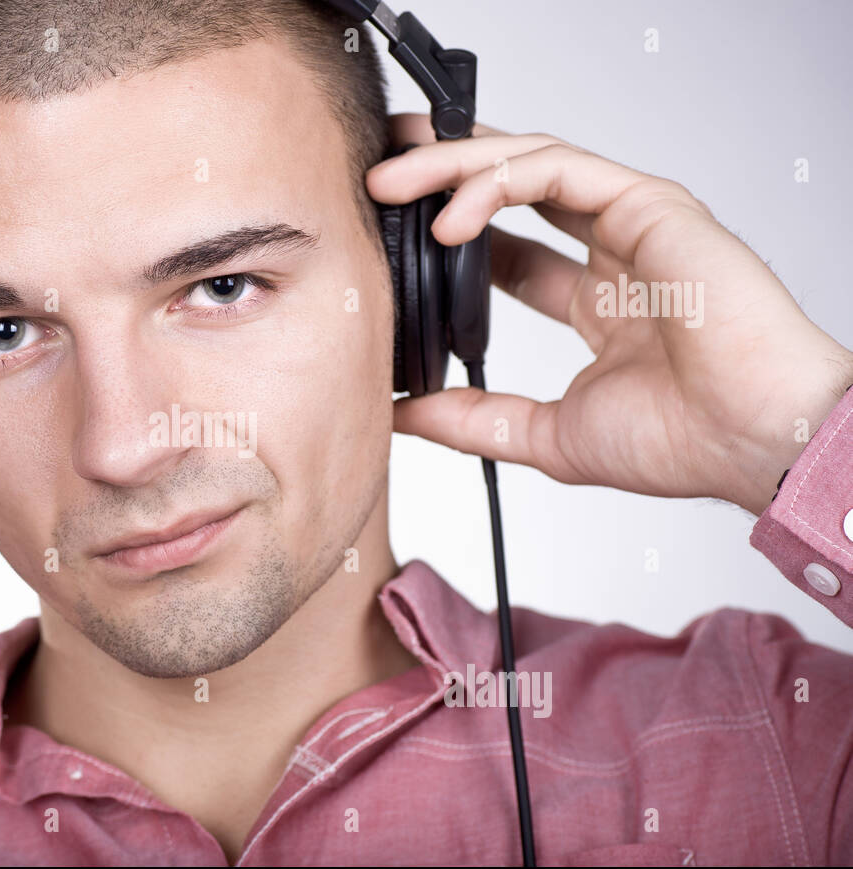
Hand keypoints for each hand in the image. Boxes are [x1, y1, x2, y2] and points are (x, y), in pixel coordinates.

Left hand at [369, 114, 852, 516]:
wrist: (752, 443)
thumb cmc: (681, 441)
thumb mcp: (543, 434)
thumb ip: (472, 418)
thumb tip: (401, 415)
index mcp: (597, 301)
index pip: (507, 250)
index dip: (446, 234)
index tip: (388, 239)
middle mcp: (613, 253)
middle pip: (512, 191)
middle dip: (440, 178)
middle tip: (377, 185)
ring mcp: (633, 223)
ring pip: (529, 164)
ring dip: (454, 165)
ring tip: (393, 184)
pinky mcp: (649, 204)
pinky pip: (558, 169)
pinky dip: (498, 181)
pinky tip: (453, 216)